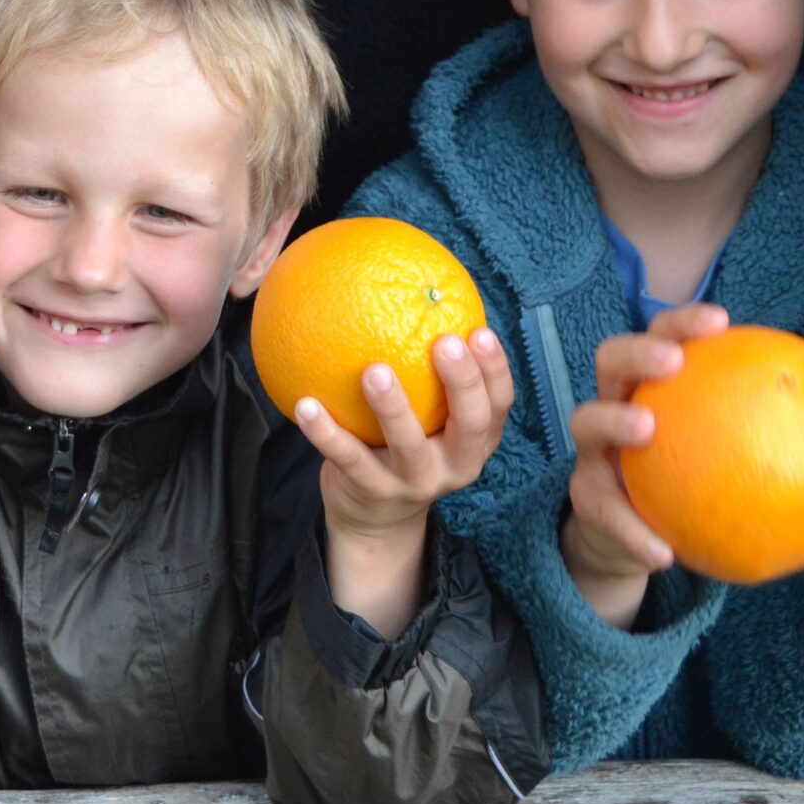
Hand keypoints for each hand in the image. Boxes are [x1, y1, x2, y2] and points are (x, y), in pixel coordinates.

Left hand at [294, 328, 513, 636]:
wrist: (376, 518)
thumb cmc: (403, 443)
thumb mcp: (427, 413)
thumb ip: (424, 365)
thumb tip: (408, 285)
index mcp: (475, 439)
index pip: (498, 404)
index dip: (496, 370)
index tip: (480, 331)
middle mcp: (456, 463)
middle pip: (471, 425)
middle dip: (463, 384)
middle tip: (444, 342)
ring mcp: (416, 482)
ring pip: (409, 446)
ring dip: (393, 408)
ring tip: (374, 371)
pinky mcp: (374, 493)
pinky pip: (348, 459)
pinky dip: (326, 432)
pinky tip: (305, 404)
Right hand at [559, 302, 719, 627]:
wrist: (643, 537)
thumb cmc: (701, 474)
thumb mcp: (735, 441)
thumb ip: (781, 403)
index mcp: (652, 382)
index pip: (663, 335)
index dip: (683, 322)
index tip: (721, 321)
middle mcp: (616, 402)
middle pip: (610, 358)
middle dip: (637, 352)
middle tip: (672, 362)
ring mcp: (594, 449)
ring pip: (585, 421)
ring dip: (613, 420)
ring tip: (646, 429)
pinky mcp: (587, 497)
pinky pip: (607, 514)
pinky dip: (634, 533)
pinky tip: (665, 554)